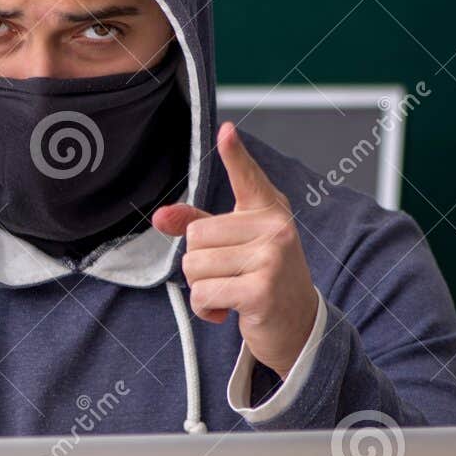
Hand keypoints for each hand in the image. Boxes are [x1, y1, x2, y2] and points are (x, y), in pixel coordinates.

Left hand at [152, 122, 317, 378]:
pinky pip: (203, 293)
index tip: (226, 131)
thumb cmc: (261, 278)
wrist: (296, 325)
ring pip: (195, 266)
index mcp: (268, 211)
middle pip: (196, 237)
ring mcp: (271, 259)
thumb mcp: (232, 247)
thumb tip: (160, 217)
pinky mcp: (261, 291)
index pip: (247, 178)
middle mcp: (274, 229)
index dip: (235, 154)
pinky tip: (226, 312)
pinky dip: (205, 308)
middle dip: (199, 264)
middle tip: (229, 277)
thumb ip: (197, 227)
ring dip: (201, 289)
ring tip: (229, 293)